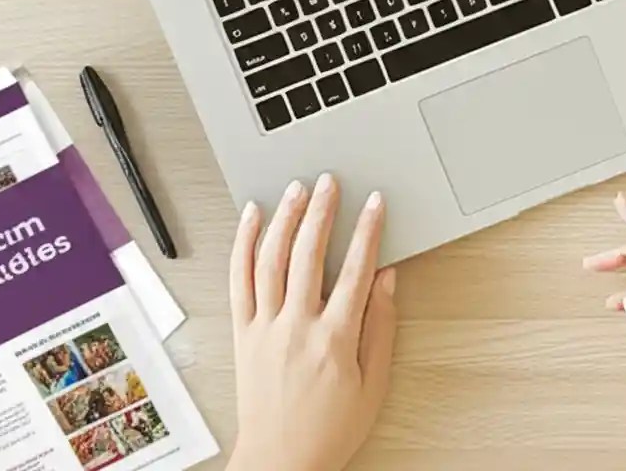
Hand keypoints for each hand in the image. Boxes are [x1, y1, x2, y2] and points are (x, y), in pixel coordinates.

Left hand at [226, 174, 397, 470]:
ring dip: (284, 218)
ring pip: (271, 259)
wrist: (281, 460)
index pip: (355, 269)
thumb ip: (381, 327)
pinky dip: (244, 244)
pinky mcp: (242, 332)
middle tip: (330, 182)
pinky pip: (239, 279)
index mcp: (335, 339)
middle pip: (308, 254)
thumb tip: (386, 279)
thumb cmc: (330, 429)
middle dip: (322, 210)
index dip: (368, 230)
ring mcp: (264, 327)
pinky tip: (251, 219)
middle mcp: (297, 326)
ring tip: (296, 189)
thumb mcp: (373, 384)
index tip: (375, 203)